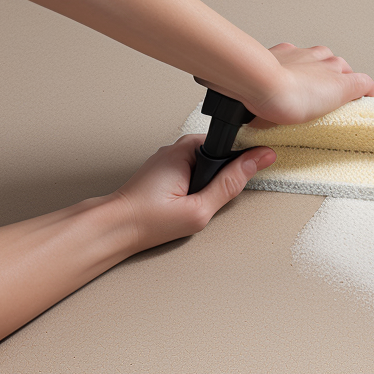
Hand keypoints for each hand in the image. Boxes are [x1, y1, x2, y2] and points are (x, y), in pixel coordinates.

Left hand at [110, 134, 275, 253]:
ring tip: (194, 203)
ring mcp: (169, 158)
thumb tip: (258, 161)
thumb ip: (230, 184)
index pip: (229, 145)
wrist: (114, 229)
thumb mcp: (199, 208)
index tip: (245, 178)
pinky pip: (193, 170)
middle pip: (219, 155)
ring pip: (206, 164)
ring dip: (208, 183)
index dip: (242, 162)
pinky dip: (196, 185)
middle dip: (222, 177)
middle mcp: (177, 148)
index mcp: (186, 150)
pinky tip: (185, 201)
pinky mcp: (165, 169)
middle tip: (208, 199)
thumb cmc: (148, 220)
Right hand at [200, 43, 373, 127]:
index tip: (302, 86)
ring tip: (345, 103)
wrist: (261, 83)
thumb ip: (238, 95)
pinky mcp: (342, 85)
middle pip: (327, 63)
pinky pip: (365, 85)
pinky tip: (369, 102)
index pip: (303, 60)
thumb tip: (224, 111)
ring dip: (345, 86)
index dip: (306, 74)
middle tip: (323, 98)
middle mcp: (308, 57)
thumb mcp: (241, 89)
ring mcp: (327, 70)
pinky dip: (368, 94)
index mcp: (285, 55)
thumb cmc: (247, 87)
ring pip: (344, 72)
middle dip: (327, 78)